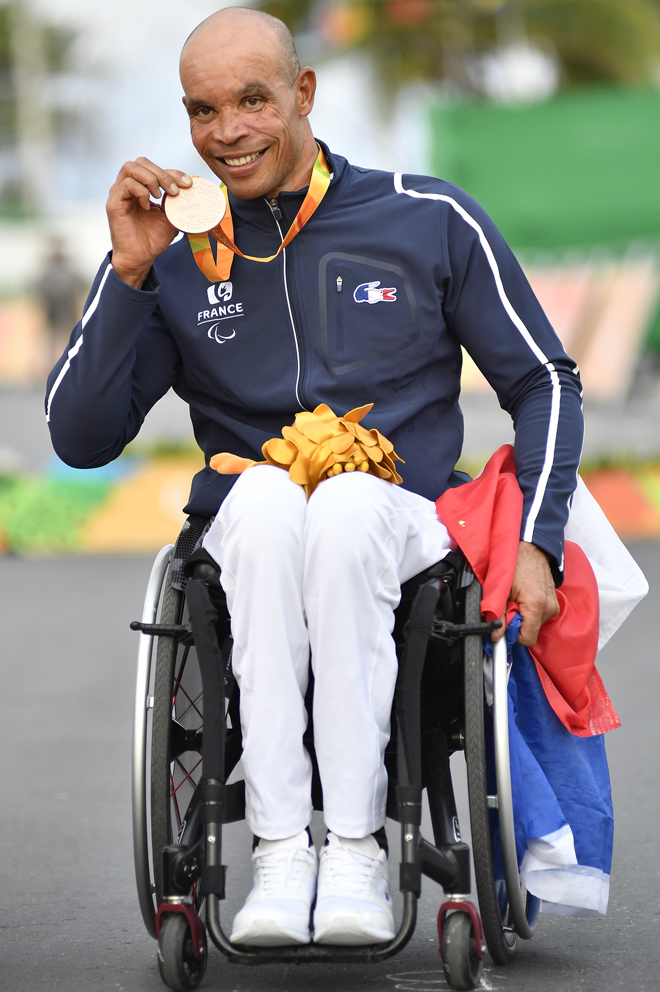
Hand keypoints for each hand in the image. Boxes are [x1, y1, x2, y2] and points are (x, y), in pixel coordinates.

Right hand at [106, 158, 192, 287]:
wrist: (141, 258)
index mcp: (140, 187)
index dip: (172, 172)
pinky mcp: (114, 203)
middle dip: (162, 173)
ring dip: (151, 179)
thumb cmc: (152, 239)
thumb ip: (177, 202)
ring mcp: (118, 193)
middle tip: (174, 191)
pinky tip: (148, 206)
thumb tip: (192, 189)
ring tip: (160, 197)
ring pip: (130, 167)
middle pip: (141, 161)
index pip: (154, 168)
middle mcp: (127, 187)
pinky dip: (141, 192)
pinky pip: (127, 185)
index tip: (188, 183)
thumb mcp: (171, 217)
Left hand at [491, 540, 559, 647]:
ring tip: (516, 600)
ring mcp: (554, 606)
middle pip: (531, 632)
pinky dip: (529, 613)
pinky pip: (539, 617)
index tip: (504, 626)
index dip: (513, 636)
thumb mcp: (501, 589)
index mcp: (536, 605)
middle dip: (516, 625)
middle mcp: (549, 608)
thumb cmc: (515, 565)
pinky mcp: (554, 604)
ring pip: (534, 625)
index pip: (527, 639)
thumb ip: (497, 614)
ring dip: (523, 618)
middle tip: (508, 607)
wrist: (532, 550)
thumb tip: (495, 637)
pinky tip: (523, 599)